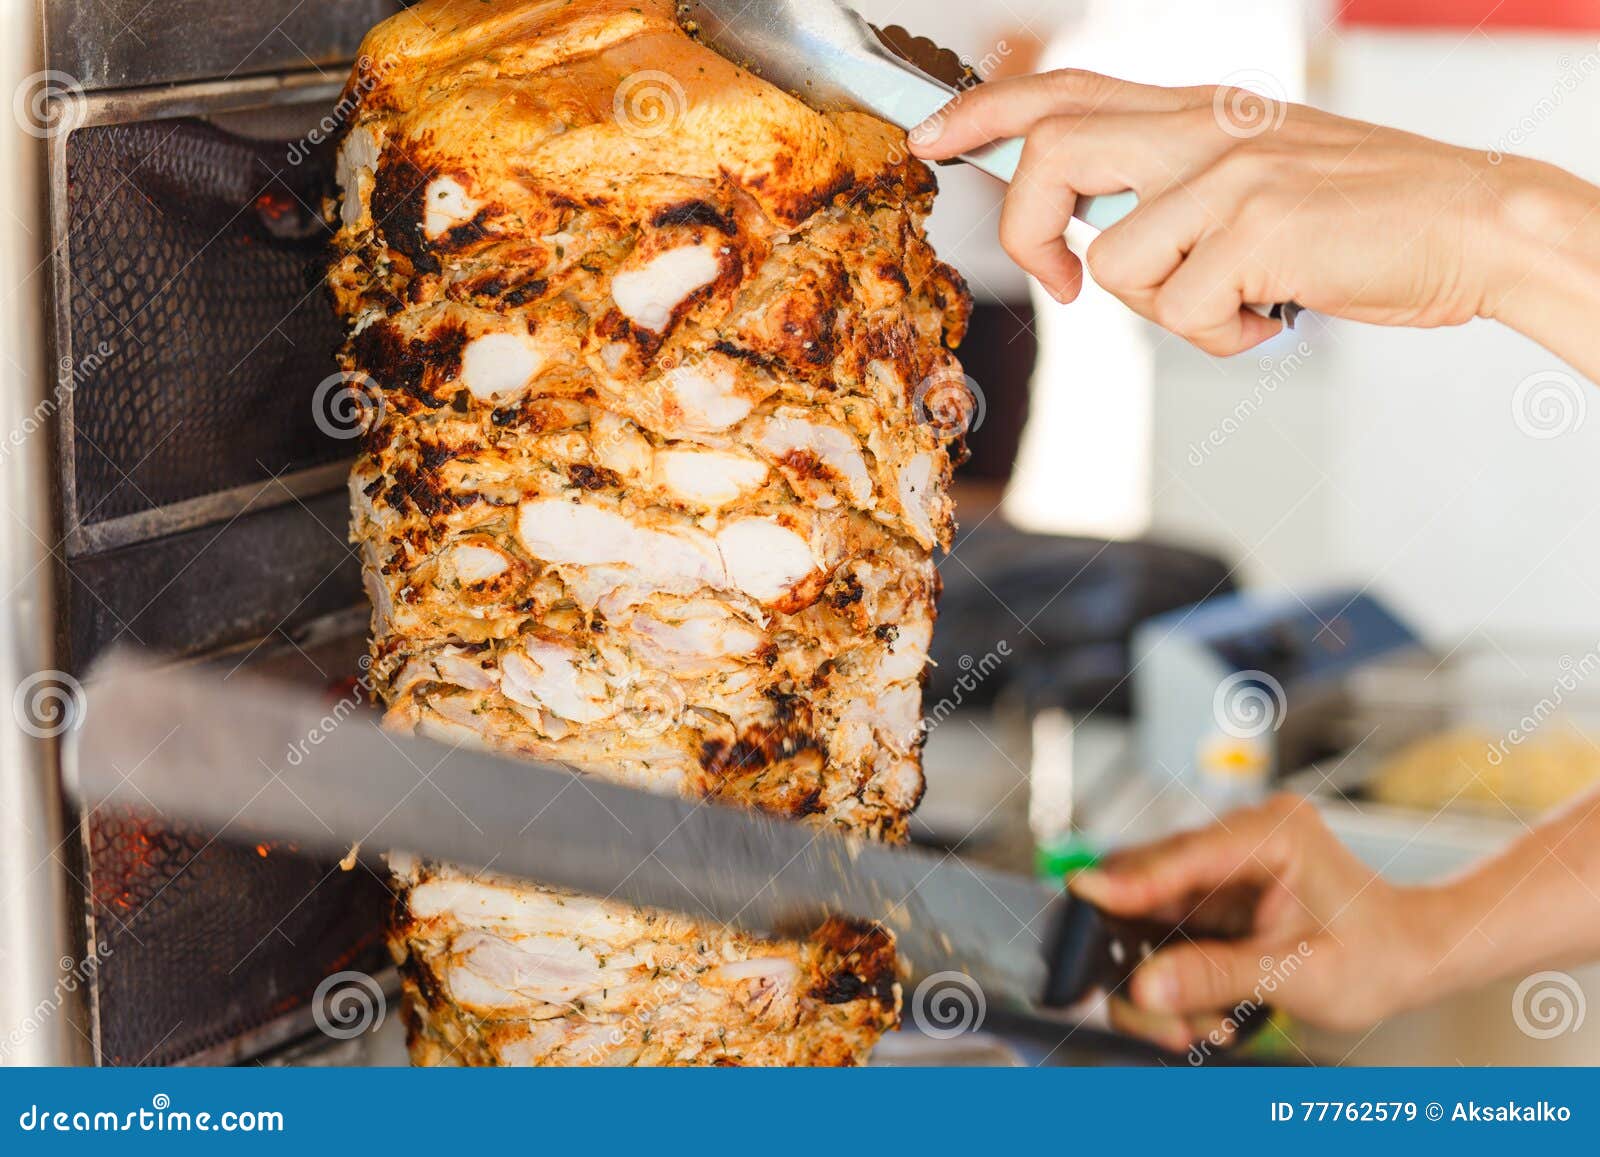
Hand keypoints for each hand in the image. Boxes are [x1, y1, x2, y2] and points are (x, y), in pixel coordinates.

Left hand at [907, 70, 1584, 359]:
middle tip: (1062, 283)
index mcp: (1197, 112)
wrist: (1475, 224)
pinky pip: (1181, 313)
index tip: (929, 138)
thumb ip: (1172, 185)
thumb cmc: (1362, 217)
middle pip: (1051, 152)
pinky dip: (1224, 338)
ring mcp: (1228, 173)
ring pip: (1116, 264)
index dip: (982, 111)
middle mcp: (1203, 128)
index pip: (1064, 90)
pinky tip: (1276, 313)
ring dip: (1171, 312)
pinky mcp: (1256, 228)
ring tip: (1242, 300)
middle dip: (1028, 230)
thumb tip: (1091, 238)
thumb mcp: (1256, 175)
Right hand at [1070, 794, 1450, 1050]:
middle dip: (1137, 949)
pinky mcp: (1213, 893)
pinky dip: (1171, 973)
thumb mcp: (1297, 975)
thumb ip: (1214, 977)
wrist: (1411, 953)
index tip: (1080, 900)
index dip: (1127, 883)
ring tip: (1188, 1028)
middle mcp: (1238, 839)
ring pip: (1148, 911)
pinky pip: (1166, 929)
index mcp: (1270, 834)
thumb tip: (1143, 987)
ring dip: (1153, 971)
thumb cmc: (1376, 954)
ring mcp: (1223, 865)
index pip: (1181, 856)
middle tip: (1148, 1010)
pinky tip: (1199, 1013)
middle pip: (1149, 882)